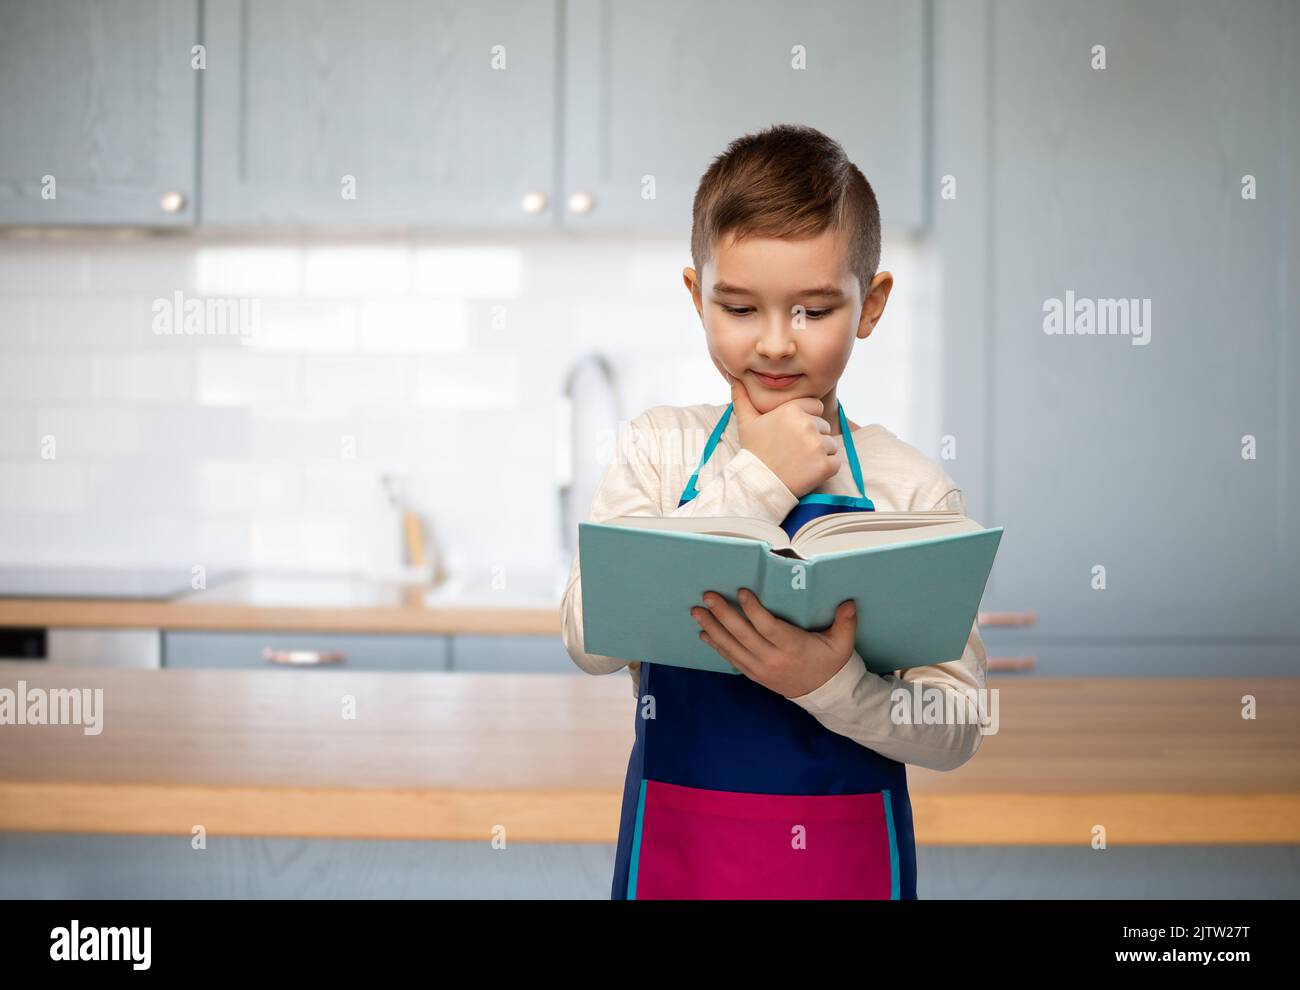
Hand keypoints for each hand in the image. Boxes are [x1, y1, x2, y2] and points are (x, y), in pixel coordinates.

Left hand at [690, 588, 857, 697]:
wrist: (824, 695)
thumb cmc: (831, 663)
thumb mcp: (842, 643)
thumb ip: (846, 622)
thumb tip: (848, 602)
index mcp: (793, 647)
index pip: (768, 626)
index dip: (753, 609)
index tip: (741, 591)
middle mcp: (772, 658)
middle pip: (743, 634)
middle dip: (723, 614)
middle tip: (708, 596)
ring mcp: (760, 668)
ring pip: (731, 647)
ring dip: (712, 628)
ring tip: (697, 611)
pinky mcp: (754, 674)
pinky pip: (731, 659)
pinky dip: (716, 645)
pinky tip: (704, 633)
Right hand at [727, 373, 838, 497]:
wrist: (757, 485)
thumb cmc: (753, 452)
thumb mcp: (745, 421)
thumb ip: (742, 396)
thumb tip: (732, 376)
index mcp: (792, 409)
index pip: (815, 407)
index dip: (806, 421)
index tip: (792, 435)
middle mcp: (807, 424)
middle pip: (823, 426)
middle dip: (813, 438)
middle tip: (793, 451)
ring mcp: (818, 445)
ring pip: (830, 444)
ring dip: (819, 454)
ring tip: (798, 462)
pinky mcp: (825, 465)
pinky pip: (835, 463)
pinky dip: (825, 469)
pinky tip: (807, 472)